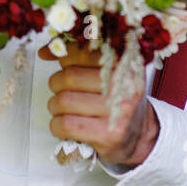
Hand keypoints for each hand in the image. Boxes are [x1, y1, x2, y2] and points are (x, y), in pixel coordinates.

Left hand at [39, 40, 159, 166]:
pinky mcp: (109, 134)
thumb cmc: (118, 101)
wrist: (141, 135)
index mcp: (125, 63)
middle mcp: (124, 85)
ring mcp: (118, 111)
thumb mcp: (108, 73)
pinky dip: (57, 126)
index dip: (62, 53)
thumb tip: (45, 51)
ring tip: (64, 110)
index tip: (51, 56)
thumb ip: (80, 58)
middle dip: (56, 84)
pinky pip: (66, 124)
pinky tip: (65, 126)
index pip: (83, 51)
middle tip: (62, 91)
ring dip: (55, 106)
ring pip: (64, 100)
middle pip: (69, 76)